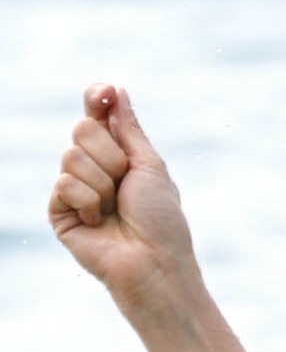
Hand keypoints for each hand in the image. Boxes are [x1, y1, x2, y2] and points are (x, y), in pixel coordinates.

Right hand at [48, 86, 197, 307]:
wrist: (153, 260)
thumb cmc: (160, 218)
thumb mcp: (150, 166)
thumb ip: (128, 129)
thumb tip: (117, 92)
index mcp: (118, 156)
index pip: (97, 117)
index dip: (97, 100)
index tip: (105, 91)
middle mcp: (93, 168)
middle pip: (82, 129)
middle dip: (111, 154)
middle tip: (125, 181)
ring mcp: (73, 189)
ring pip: (71, 155)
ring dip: (102, 181)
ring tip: (114, 207)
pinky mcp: (58, 211)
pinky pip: (64, 183)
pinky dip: (88, 201)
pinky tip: (97, 221)